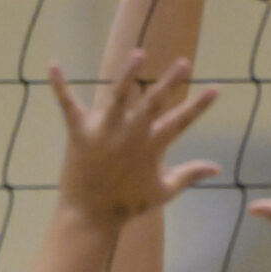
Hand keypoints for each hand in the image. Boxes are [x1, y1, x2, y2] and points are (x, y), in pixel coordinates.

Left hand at [49, 49, 219, 227]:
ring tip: (139, 54)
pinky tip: (53, 64)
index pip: (181, 122)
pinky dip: (60, 86)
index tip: (215, 89)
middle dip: (170, 82)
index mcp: (152, 148)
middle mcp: (130, 136)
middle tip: (184, 62)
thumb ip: (190, 175)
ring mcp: (104, 132)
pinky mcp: (79, 134)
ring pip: (117, 98)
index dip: (199, 107)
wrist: (90, 217)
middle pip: (154, 104)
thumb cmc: (128, 204)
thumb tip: (216, 168)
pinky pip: (68, 106)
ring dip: (127, 76)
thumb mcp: (164, 192)